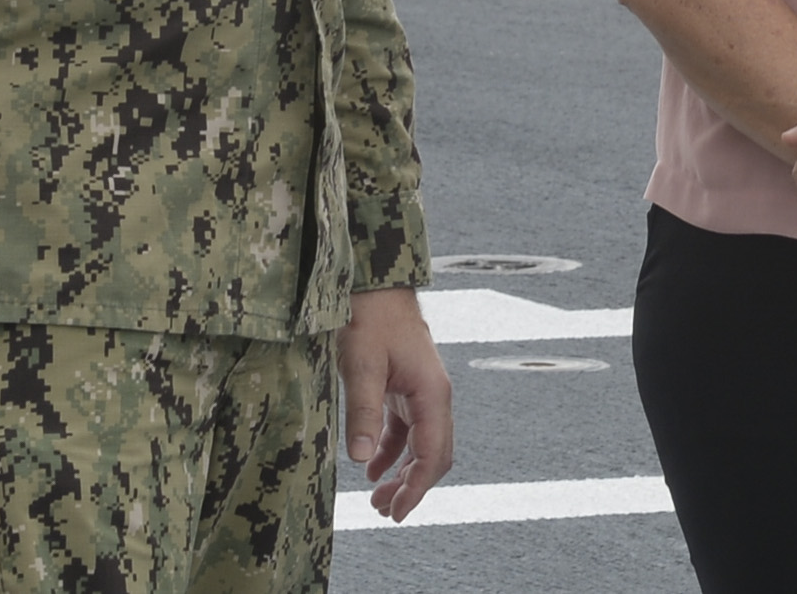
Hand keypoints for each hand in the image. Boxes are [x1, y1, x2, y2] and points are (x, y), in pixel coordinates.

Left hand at [336, 286, 452, 521]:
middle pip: (433, 455)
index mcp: (433, 394)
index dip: (417, 488)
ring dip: (403, 473)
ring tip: (377, 498)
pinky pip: (407, 430)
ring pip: (421, 445)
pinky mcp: (406, 388)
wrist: (375, 284)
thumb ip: (364, 413)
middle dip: (412, 487)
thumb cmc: (371, 317)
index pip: (433, 455)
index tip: (397, 511)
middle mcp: (434, 397)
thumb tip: (363, 459)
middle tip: (384, 511)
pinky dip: (393, 452)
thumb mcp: (362, 366)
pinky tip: (371, 467)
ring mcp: (422, 392)